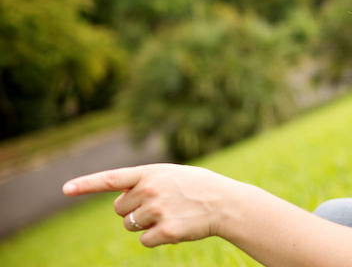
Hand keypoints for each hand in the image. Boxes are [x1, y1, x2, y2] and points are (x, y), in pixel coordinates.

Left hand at [62, 163, 233, 246]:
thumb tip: (117, 200)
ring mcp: (157, 211)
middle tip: (159, 204)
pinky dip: (155, 237)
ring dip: (144, 224)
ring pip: (129, 226)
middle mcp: (151, 190)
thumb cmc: (195, 186)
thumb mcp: (169, 174)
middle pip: (119, 209)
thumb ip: (143, 181)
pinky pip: (143, 240)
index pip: (112, 178)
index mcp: (150, 173)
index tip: (66, 189)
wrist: (224, 202)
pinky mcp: (165, 231)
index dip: (86, 184)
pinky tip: (174, 226)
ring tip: (169, 214)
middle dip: (133, 210)